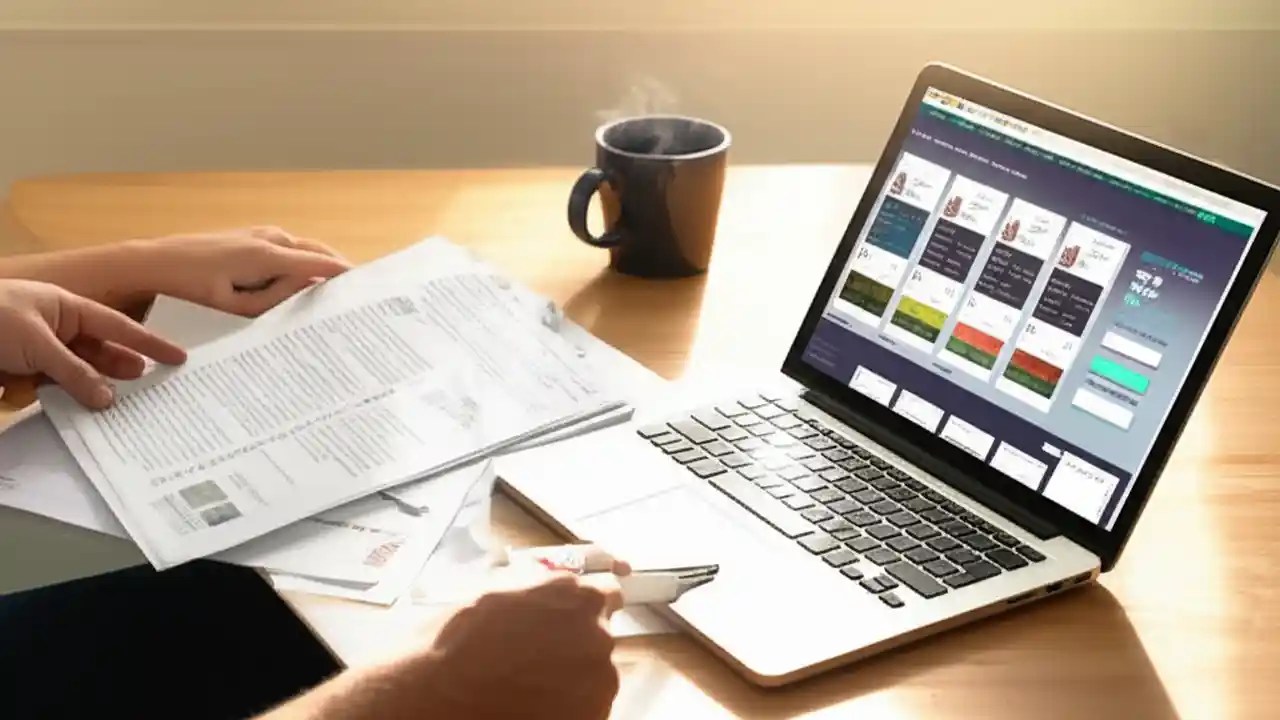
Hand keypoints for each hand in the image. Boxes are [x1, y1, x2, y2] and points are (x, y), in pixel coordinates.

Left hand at [0, 280, 185, 408]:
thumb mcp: (37, 343)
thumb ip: (74, 372)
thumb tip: (107, 399)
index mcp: (64, 306)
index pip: (116, 325)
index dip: (148, 341)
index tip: (177, 357)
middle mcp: (55, 327)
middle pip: (99, 350)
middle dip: (122, 367)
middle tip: (149, 386)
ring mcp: (38, 350)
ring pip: (78, 372)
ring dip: (93, 387)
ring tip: (115, 403)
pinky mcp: (20, 373)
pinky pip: (54, 387)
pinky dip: (66, 398)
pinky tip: (80, 408)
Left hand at [143, 226, 351, 316]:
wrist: (149, 266)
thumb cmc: (187, 291)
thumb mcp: (235, 307)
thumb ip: (276, 298)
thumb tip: (309, 288)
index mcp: (267, 255)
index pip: (319, 263)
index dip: (345, 275)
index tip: (368, 287)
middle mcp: (267, 237)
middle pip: (316, 250)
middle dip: (338, 266)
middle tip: (358, 290)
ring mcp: (257, 233)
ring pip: (302, 247)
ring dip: (319, 262)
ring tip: (335, 288)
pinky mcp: (247, 237)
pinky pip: (285, 247)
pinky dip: (301, 259)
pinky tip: (302, 278)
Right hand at [254, 555, 630, 719]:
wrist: (437, 697)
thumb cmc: (453, 647)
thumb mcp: (494, 594)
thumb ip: (534, 588)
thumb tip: (548, 586)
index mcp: (570, 591)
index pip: (607, 592)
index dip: (588, 609)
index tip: (580, 620)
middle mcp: (593, 627)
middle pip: (602, 633)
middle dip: (577, 643)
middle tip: (538, 660)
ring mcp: (598, 673)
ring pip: (596, 673)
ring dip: (573, 677)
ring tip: (527, 686)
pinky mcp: (594, 713)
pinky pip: (589, 706)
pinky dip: (570, 708)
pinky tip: (533, 705)